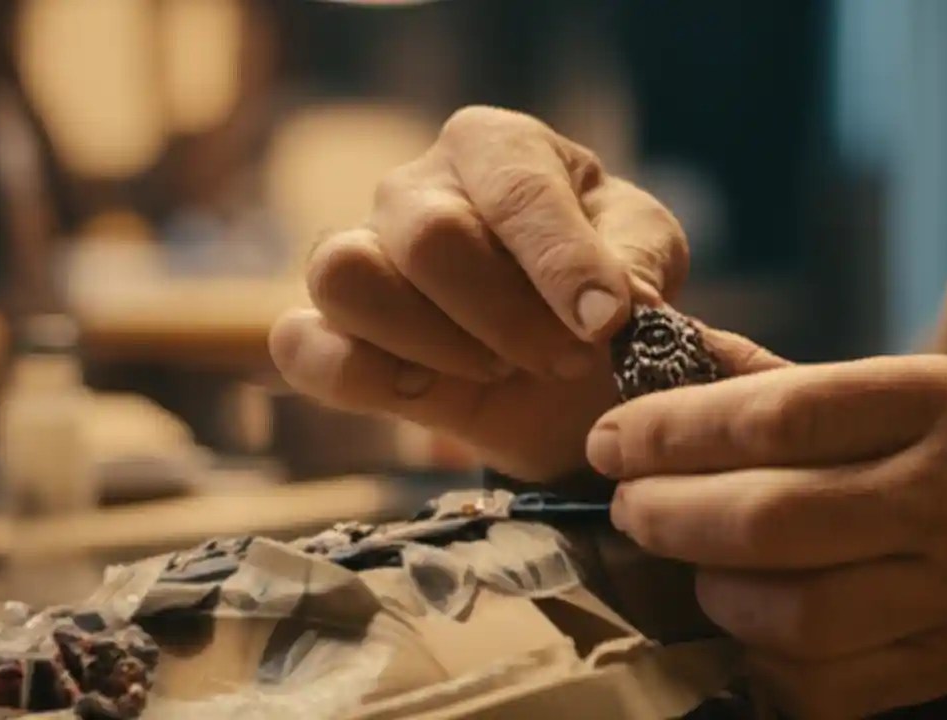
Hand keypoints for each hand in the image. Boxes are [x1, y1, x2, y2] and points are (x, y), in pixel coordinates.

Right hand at [269, 106, 720, 479]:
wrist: (565, 371)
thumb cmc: (601, 291)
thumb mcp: (645, 260)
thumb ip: (637, 266)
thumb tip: (618, 304)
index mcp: (496, 146)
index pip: (516, 187)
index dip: (562, 261)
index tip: (606, 322)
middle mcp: (416, 187)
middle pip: (433, 237)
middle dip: (509, 317)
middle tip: (568, 360)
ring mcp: (359, 252)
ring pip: (348, 277)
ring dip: (436, 344)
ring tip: (498, 369)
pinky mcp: (326, 326)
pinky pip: (301, 345)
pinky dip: (358, 376)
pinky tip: (426, 392)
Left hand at [587, 353, 946, 717]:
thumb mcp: (907, 385)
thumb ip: (783, 380)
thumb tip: (663, 350)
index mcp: (930, 402)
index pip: (778, 415)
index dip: (674, 431)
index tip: (612, 440)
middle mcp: (944, 494)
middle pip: (774, 519)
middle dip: (671, 514)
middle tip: (629, 506)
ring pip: (798, 615)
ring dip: (715, 593)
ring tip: (693, 566)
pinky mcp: (941, 662)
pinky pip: (827, 684)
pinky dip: (763, 661)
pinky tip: (744, 624)